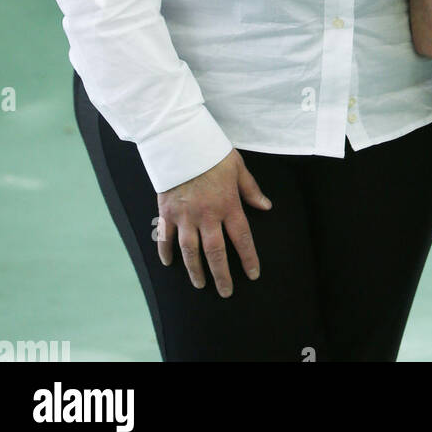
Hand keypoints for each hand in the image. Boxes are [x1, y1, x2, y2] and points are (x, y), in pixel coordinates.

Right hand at [156, 148, 271, 296]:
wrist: (181, 140)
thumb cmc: (212, 152)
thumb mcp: (238, 167)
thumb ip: (251, 190)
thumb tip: (266, 207)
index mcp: (227, 204)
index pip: (242, 238)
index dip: (249, 258)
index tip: (253, 274)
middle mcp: (206, 215)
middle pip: (215, 252)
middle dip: (222, 275)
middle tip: (226, 292)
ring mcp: (184, 215)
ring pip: (190, 251)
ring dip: (195, 270)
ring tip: (200, 284)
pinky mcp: (166, 211)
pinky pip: (164, 237)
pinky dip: (165, 252)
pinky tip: (168, 264)